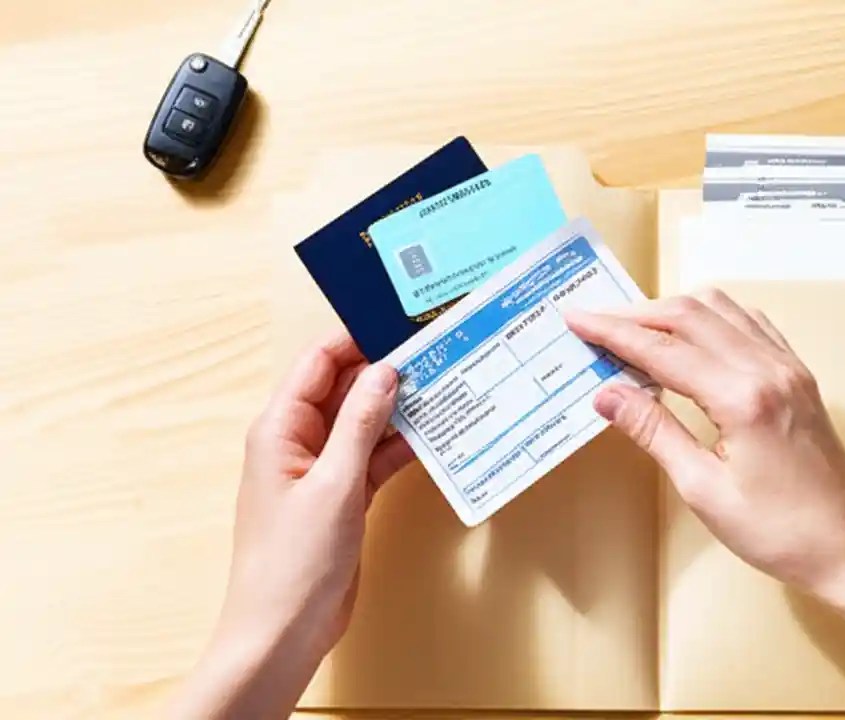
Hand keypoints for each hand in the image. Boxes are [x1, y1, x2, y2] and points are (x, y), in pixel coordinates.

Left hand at [222, 332, 413, 657]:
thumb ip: (361, 424)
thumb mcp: (334, 484)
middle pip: (345, 387)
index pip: (319, 362)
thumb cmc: (293, 561)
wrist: (284, 631)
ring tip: (446, 384)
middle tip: (436, 351)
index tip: (401, 322)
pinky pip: (376, 456)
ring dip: (400, 408)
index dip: (357, 338)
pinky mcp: (344, 496)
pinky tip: (437, 434)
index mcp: (280, 428)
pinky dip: (403, 446)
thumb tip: (385, 371)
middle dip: (386, 368)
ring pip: (366, 422)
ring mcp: (323, 469)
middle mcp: (299, 441)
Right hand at [566, 290, 844, 600]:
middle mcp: (769, 369)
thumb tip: (607, 395)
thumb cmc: (777, 532)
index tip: (577, 320)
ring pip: (722, 310)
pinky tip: (691, 335)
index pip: (664, 350)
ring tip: (634, 327)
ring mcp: (789, 368)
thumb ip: (655, 431)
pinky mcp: (799, 375)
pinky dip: (712, 319)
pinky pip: (750, 324)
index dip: (614, 332)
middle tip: (595, 321)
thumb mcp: (703, 489)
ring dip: (674, 311)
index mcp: (743, 399)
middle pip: (691, 315)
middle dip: (637, 314)